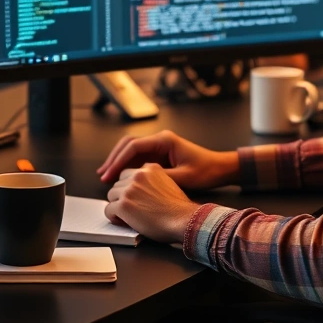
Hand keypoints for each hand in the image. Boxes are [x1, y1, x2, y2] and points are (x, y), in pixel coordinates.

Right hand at [97, 130, 238, 189]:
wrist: (219, 168)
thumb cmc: (206, 171)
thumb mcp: (184, 178)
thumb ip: (161, 178)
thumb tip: (140, 182)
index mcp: (165, 140)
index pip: (134, 146)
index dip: (119, 161)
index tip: (109, 174)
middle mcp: (160, 140)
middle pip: (128, 144)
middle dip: (114, 158)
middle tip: (103, 174)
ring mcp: (159, 147)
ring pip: (131, 150)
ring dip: (118, 162)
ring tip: (106, 175)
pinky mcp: (159, 156)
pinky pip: (138, 158)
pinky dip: (127, 166)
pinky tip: (120, 178)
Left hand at [104, 164, 198, 243]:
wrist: (183, 220)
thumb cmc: (179, 208)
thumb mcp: (169, 183)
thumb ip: (152, 181)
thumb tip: (140, 190)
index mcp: (150, 168)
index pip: (129, 173)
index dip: (130, 187)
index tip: (135, 197)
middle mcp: (138, 175)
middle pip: (118, 183)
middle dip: (122, 196)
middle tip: (132, 208)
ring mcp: (129, 190)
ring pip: (111, 196)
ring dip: (118, 206)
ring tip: (130, 215)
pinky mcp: (123, 205)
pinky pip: (108, 210)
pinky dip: (114, 217)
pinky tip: (125, 221)